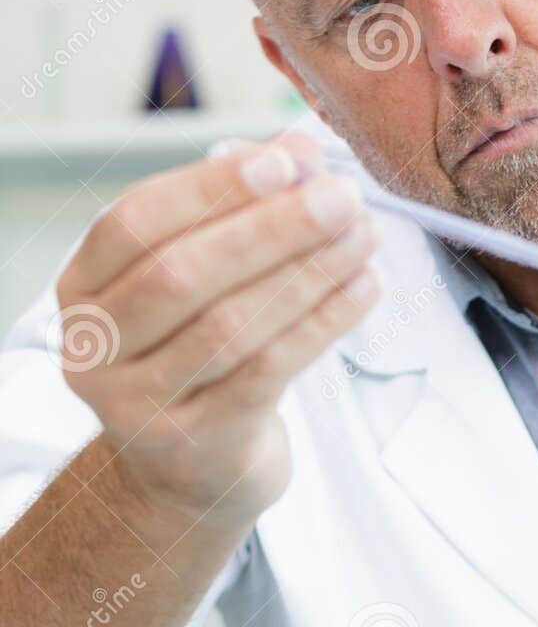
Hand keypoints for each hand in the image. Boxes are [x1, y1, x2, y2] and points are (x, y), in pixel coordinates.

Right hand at [53, 132, 379, 528]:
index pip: (135, 222)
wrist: (189, 473)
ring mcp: (138, 403)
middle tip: (342, 198)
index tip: (285, 162)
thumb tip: (299, 153)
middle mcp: (95, 347)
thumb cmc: (196, 354)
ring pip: (229, 325)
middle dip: (272, 229)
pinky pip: (267, 371)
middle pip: (182, 273)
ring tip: (363, 238)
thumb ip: (236, 214)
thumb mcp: (200, 282)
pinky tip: (363, 289)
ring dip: (308, 273)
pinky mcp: (195, 443)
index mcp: (84, 287)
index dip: (211, 187)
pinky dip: (322, 323)